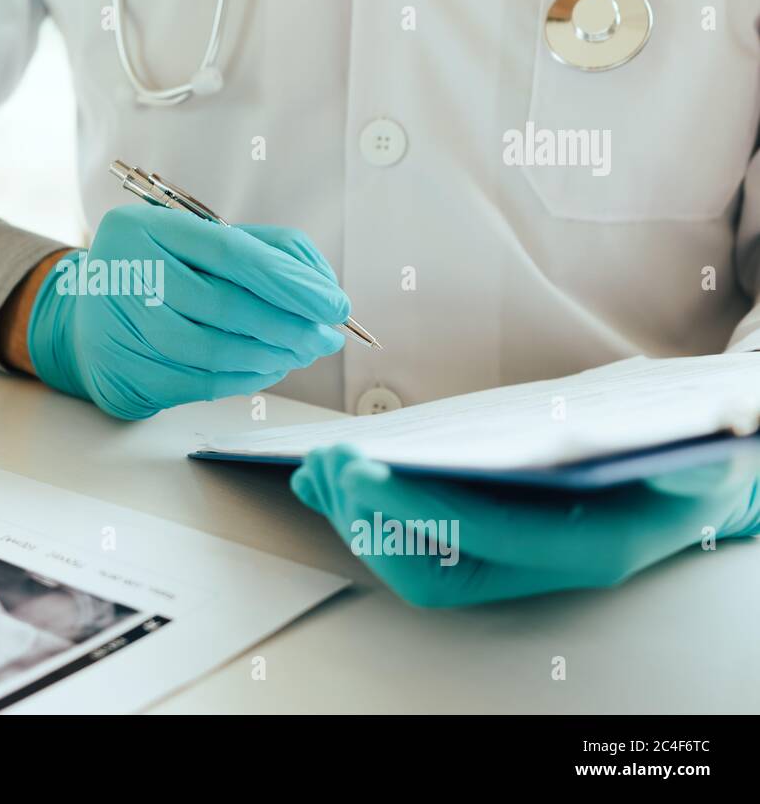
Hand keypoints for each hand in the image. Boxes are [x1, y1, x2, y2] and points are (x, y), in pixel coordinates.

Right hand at [26, 204, 350, 418]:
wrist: (89, 318)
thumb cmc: (161, 273)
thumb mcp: (202, 243)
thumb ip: (265, 251)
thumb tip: (322, 291)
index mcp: (144, 227)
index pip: (230, 252)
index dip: (289, 282)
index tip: (334, 303)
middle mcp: (123, 272)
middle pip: (223, 306)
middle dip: (288, 326)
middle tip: (325, 336)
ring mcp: (117, 327)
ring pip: (212, 351)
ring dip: (271, 357)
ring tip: (300, 351)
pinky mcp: (122, 373)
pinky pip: (200, 383)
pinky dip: (246, 378)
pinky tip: (268, 367)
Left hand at [291, 445, 759, 606]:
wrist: (694, 484)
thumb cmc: (683, 456)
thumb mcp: (686, 448)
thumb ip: (649, 448)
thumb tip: (613, 446)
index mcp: (593, 545)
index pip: (488, 534)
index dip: (418, 505)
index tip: (361, 469)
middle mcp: (544, 567)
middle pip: (434, 568)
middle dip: (372, 517)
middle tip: (331, 462)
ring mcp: (513, 564)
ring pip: (416, 564)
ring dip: (358, 517)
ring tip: (320, 465)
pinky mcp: (485, 546)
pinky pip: (413, 544)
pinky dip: (364, 511)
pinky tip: (328, 477)